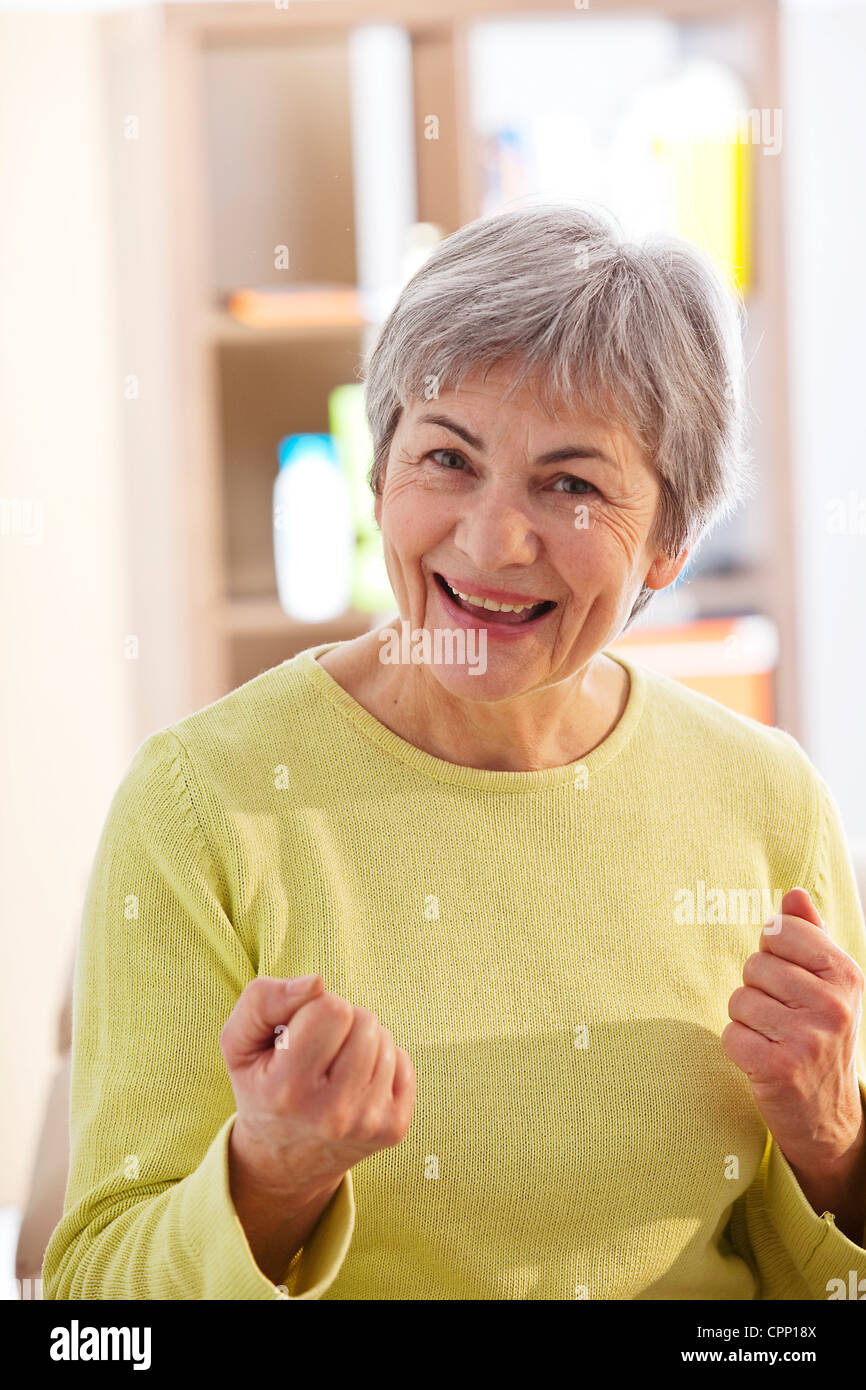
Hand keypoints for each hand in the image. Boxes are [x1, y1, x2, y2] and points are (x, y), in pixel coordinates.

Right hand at [220, 974, 416, 1199]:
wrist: (283, 1161)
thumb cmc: (262, 1087)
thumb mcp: (238, 1044)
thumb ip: (262, 1000)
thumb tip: (316, 983)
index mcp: (288, 1089)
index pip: (332, 1008)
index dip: (315, 1008)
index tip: (299, 1032)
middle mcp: (331, 1113)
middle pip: (364, 1020)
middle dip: (342, 1022)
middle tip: (318, 1050)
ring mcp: (367, 1123)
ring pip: (384, 1039)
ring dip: (362, 1042)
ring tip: (335, 1067)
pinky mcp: (394, 1128)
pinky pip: (404, 1061)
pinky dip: (382, 1063)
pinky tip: (356, 1083)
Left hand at [721, 887, 864, 1171]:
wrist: (827, 1114)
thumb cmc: (819, 1034)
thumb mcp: (827, 983)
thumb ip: (810, 935)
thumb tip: (793, 894)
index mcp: (845, 974)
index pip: (779, 931)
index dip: (773, 953)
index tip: (791, 980)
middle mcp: (832, 1004)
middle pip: (755, 965)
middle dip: (758, 989)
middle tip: (781, 1017)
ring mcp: (807, 1038)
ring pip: (739, 999)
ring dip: (747, 1019)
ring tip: (774, 1038)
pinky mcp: (779, 1068)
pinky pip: (730, 1034)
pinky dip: (738, 1046)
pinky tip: (762, 1059)